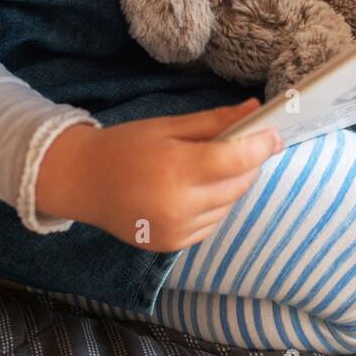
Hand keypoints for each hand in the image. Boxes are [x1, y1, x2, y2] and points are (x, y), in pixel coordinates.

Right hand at [36, 100, 278, 250]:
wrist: (82, 182)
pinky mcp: (174, 245)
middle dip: (247, 162)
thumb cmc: (126, 147)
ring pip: (229, 204)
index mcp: (175, 171)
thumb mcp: (169, 126)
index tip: (273, 132)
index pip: (236, 160)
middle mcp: (178, 206)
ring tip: (206, 167)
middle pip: (238, 183)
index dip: (261, 145)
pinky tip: (194, 190)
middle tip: (239, 143)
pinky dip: (215, 204)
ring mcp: (177, 231)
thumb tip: (256, 110)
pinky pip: (213, 222)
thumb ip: (215, 122)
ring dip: (231, 184)